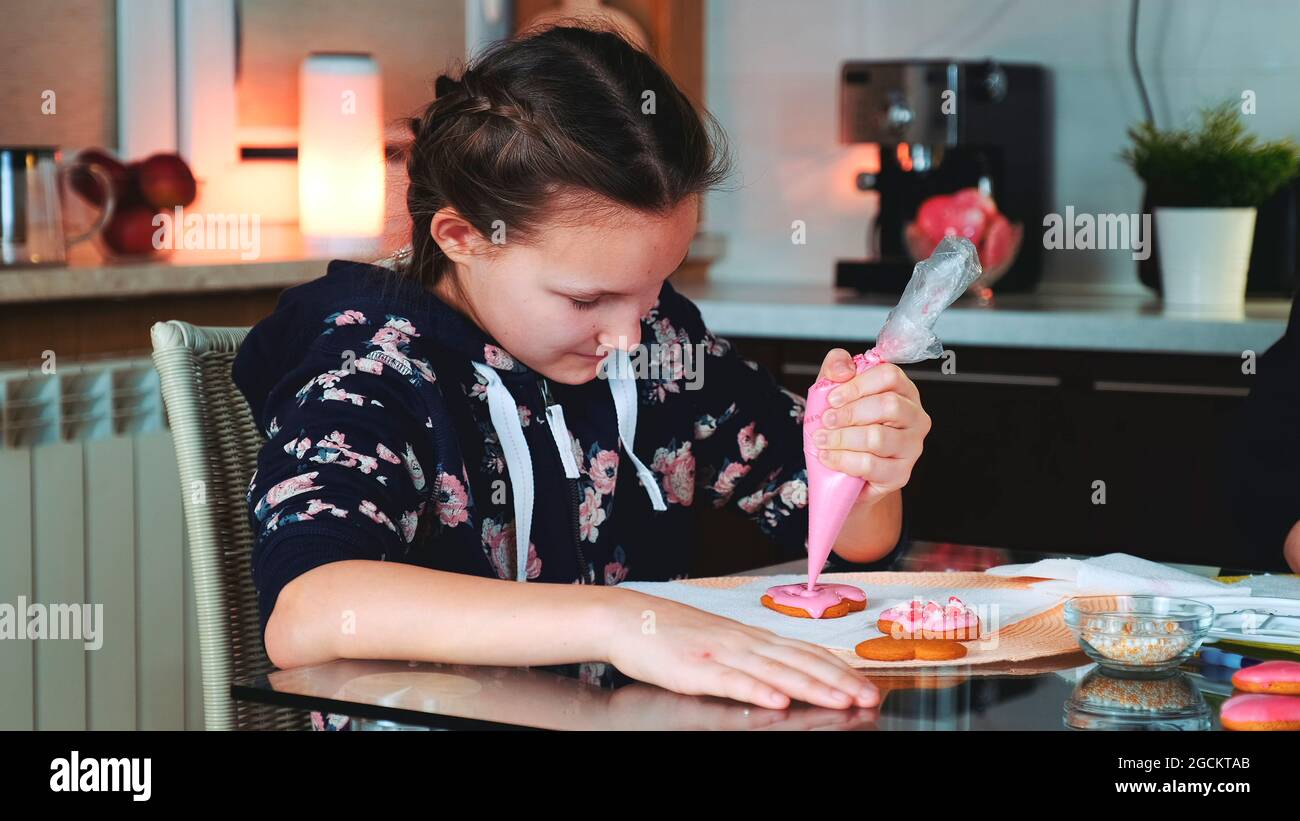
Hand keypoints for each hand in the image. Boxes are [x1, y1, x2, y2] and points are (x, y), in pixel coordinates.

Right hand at [603, 589, 879, 710]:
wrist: (627, 618)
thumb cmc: (671, 634)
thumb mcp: (720, 641)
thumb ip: (753, 656)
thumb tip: (788, 671)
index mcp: (751, 637)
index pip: (805, 652)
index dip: (839, 669)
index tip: (867, 684)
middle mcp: (743, 642)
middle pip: (800, 662)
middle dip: (838, 681)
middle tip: (869, 697)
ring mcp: (721, 654)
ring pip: (775, 671)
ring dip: (812, 686)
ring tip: (841, 701)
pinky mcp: (695, 668)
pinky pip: (732, 681)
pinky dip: (757, 690)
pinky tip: (778, 700)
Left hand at [811, 348, 929, 507]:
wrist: (846, 471)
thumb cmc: (846, 426)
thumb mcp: (836, 391)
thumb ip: (837, 368)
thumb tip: (842, 370)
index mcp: (903, 390)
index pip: (890, 375)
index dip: (858, 385)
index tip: (833, 398)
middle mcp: (915, 417)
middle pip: (888, 405)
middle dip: (850, 413)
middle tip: (826, 420)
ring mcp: (911, 447)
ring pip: (878, 437)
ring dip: (843, 438)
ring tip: (822, 439)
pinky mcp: (900, 473)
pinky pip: (871, 465)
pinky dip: (843, 460)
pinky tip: (828, 457)